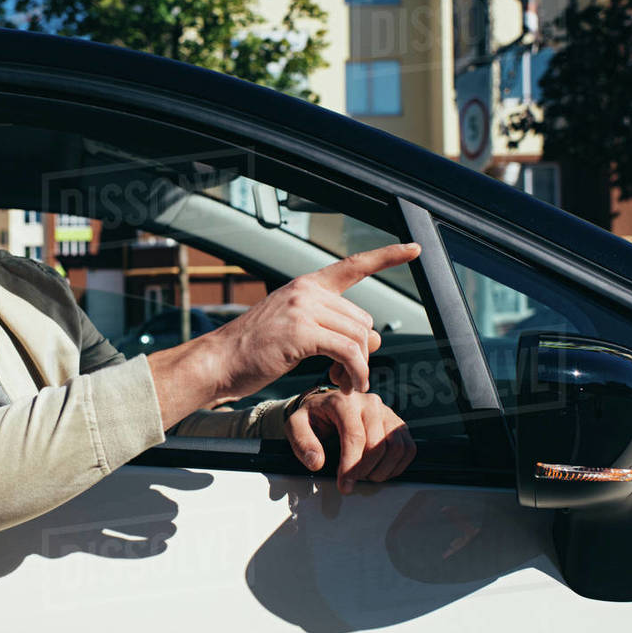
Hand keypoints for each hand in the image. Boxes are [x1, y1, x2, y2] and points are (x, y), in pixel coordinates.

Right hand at [207, 243, 420, 398]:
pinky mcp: (301, 333)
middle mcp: (306, 291)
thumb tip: (374, 340)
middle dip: (361, 350)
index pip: (353, 265)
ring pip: (359, 337)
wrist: (218, 362)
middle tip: (344, 373)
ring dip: (359, 367)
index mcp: (305, 286)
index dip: (387, 256)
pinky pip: (348, 353)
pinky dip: (354, 373)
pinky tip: (344, 384)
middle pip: (362, 318)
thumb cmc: (253, 351)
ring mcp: (303, 309)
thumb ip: (332, 328)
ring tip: (343, 381)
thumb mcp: (295, 331)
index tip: (413, 248)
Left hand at [286, 389, 414, 493]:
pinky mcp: (397, 423)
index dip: (351, 465)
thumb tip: (316, 463)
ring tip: (365, 477)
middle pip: (377, 443)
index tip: (344, 485)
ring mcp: (386, 412)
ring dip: (382, 470)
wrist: (325, 406)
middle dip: (365, 470)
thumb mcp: (296, 425)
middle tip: (352, 482)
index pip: (354, 436)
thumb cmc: (312, 417)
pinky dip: (397, 466)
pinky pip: (407, 448)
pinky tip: (380, 471)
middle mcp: (369, 403)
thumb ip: (302, 442)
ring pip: (396, 447)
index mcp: (344, 401)